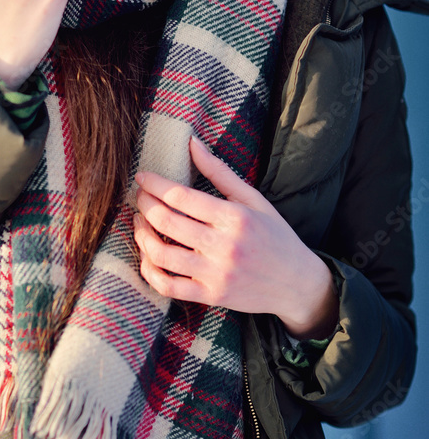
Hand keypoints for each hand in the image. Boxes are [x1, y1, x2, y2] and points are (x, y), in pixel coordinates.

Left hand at [134, 136, 339, 339]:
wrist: (297, 283)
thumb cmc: (274, 235)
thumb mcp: (253, 199)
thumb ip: (219, 171)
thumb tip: (191, 142)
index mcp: (234, 217)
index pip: (181, 196)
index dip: (154, 184)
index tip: (142, 177)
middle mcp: (223, 246)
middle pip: (165, 222)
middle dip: (144, 204)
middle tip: (139, 197)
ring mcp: (216, 274)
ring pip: (160, 255)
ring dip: (141, 235)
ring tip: (140, 222)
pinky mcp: (210, 296)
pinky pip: (167, 286)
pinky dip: (149, 270)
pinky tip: (147, 256)